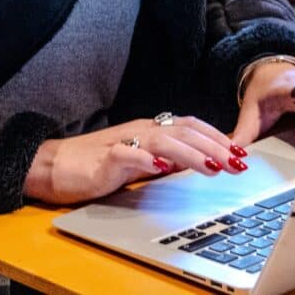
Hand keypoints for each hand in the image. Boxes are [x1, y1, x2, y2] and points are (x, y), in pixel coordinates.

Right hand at [25, 112, 245, 203]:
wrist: (53, 166)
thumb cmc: (95, 165)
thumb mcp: (140, 162)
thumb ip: (165, 160)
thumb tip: (198, 164)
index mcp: (149, 130)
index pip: (190, 126)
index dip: (217, 136)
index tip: (240, 152)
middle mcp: (139, 131)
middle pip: (183, 132)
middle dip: (215, 147)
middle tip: (238, 163)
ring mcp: (122, 143)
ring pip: (162, 140)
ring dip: (191, 154)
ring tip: (213, 167)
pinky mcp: (104, 159)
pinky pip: (127, 155)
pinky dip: (146, 160)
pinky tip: (161, 169)